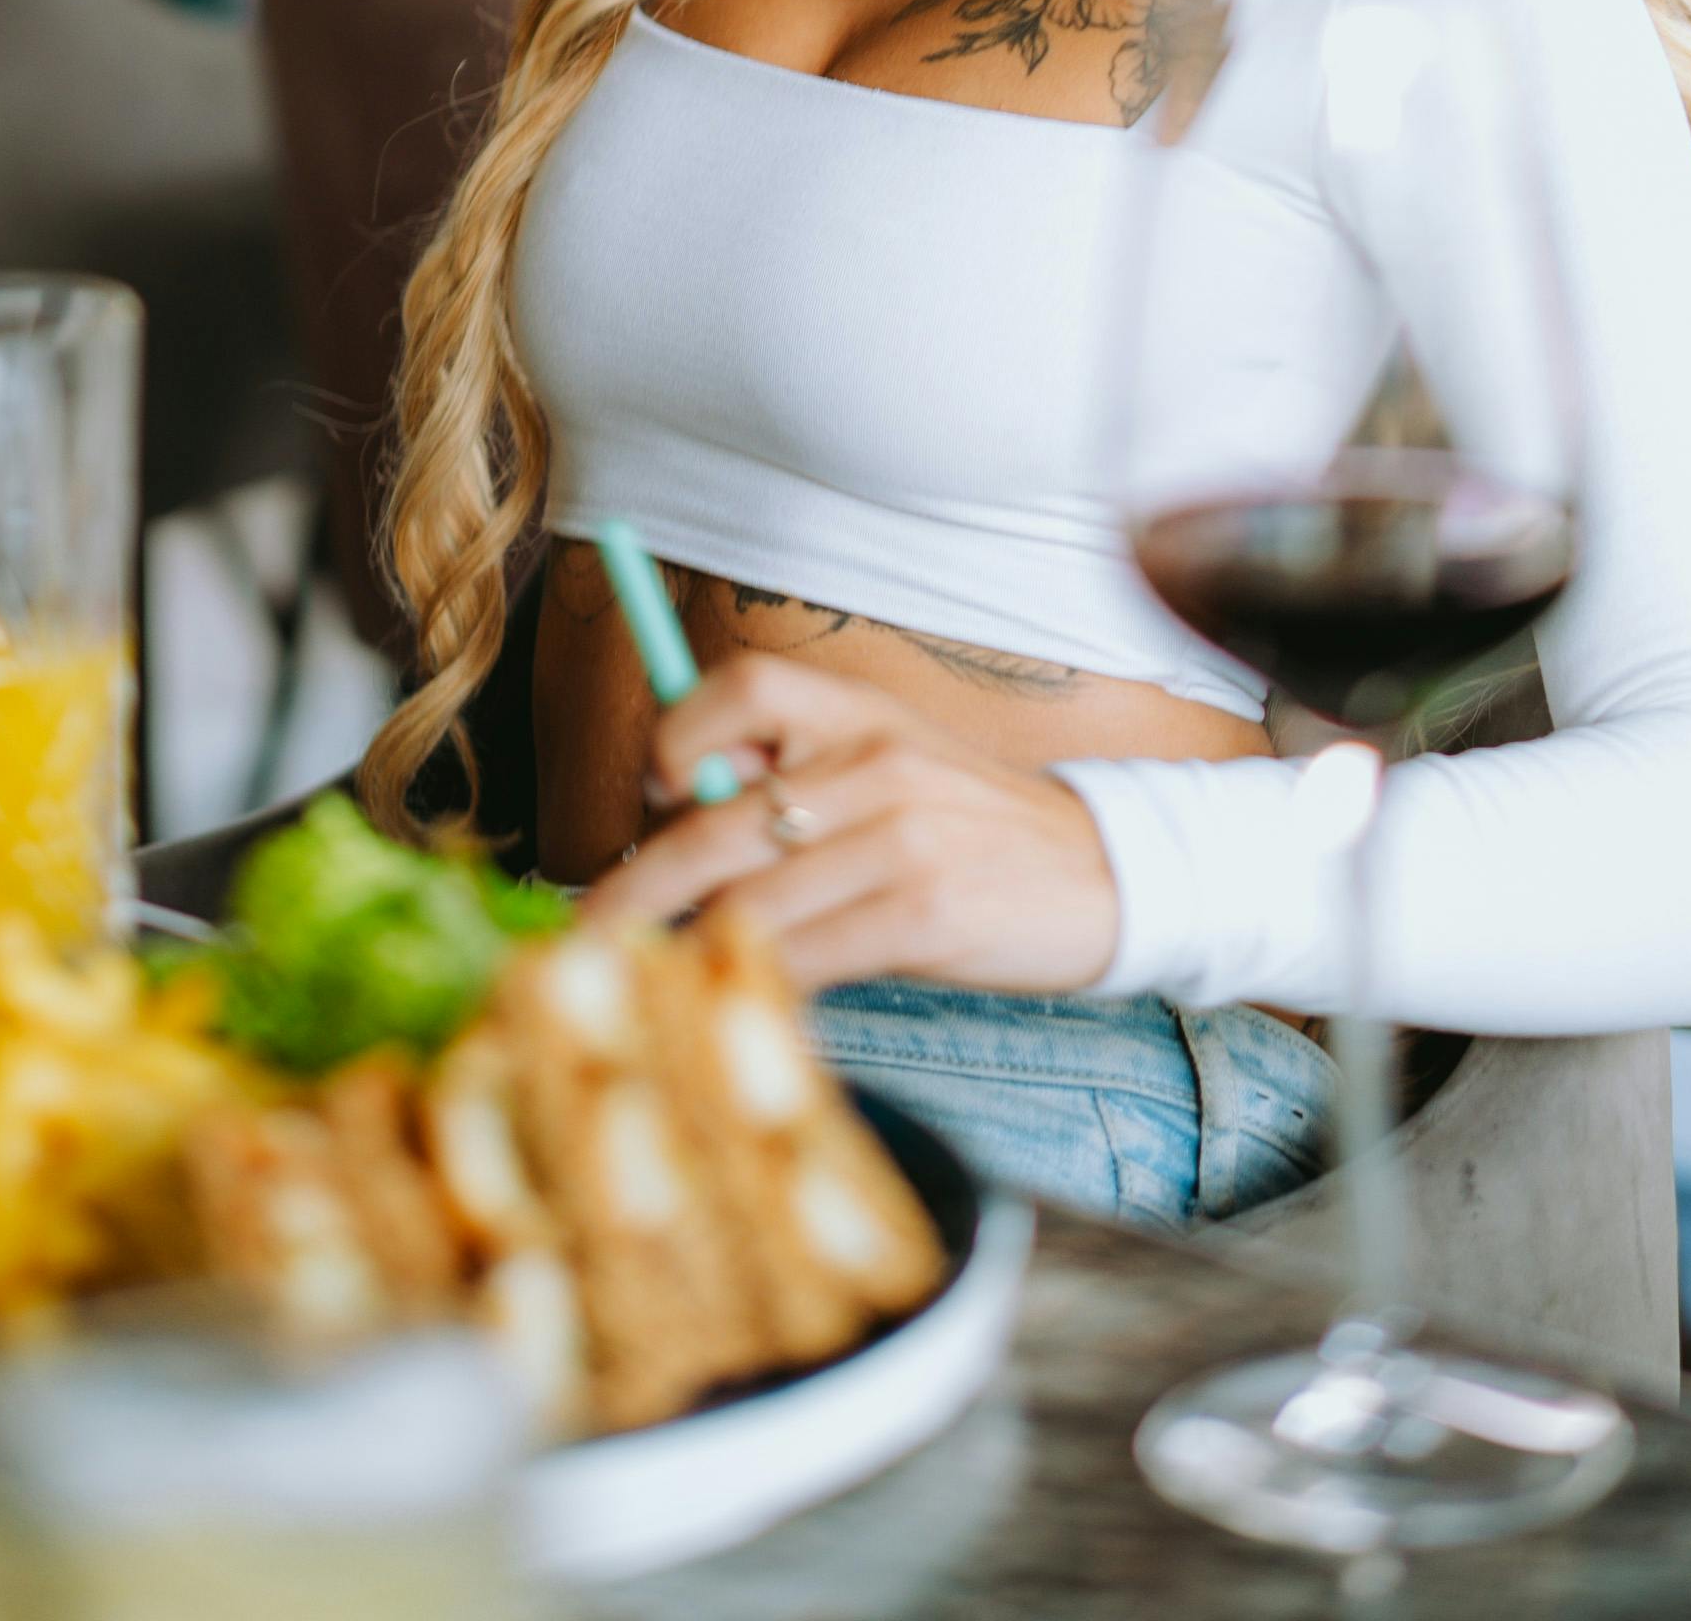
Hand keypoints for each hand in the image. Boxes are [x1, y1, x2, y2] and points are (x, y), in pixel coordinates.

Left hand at [609, 654, 1120, 994]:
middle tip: (586, 934)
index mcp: (860, 711)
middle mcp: (876, 761)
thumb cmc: (969, 828)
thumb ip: (798, 777)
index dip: (676, 734)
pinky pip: (809, 958)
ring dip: (687, 950)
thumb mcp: (891, 767)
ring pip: (752, 901)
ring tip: (651, 980)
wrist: (1105, 875)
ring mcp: (902, 838)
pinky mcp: (925, 915)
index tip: (649, 797)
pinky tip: (742, 1005)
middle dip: (637, 887)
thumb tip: (674, 814)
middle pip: (718, 820)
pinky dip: (763, 988)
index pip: (743, 684)